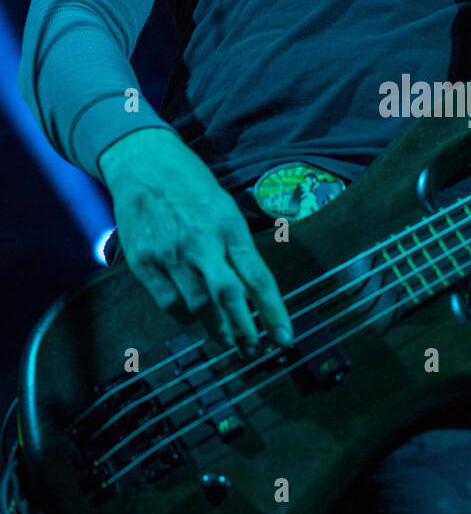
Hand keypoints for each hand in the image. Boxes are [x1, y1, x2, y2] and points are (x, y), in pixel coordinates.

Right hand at [99, 128, 293, 356]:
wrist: (142, 161)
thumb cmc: (191, 183)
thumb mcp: (225, 205)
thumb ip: (237, 245)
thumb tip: (252, 287)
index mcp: (229, 226)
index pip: (258, 277)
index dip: (274, 312)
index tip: (285, 338)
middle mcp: (202, 242)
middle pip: (229, 296)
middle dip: (245, 330)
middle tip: (253, 351)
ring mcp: (170, 253)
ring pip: (198, 306)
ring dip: (216, 329)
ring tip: (226, 340)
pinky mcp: (144, 261)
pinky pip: (168, 302)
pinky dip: (184, 317)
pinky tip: (194, 320)